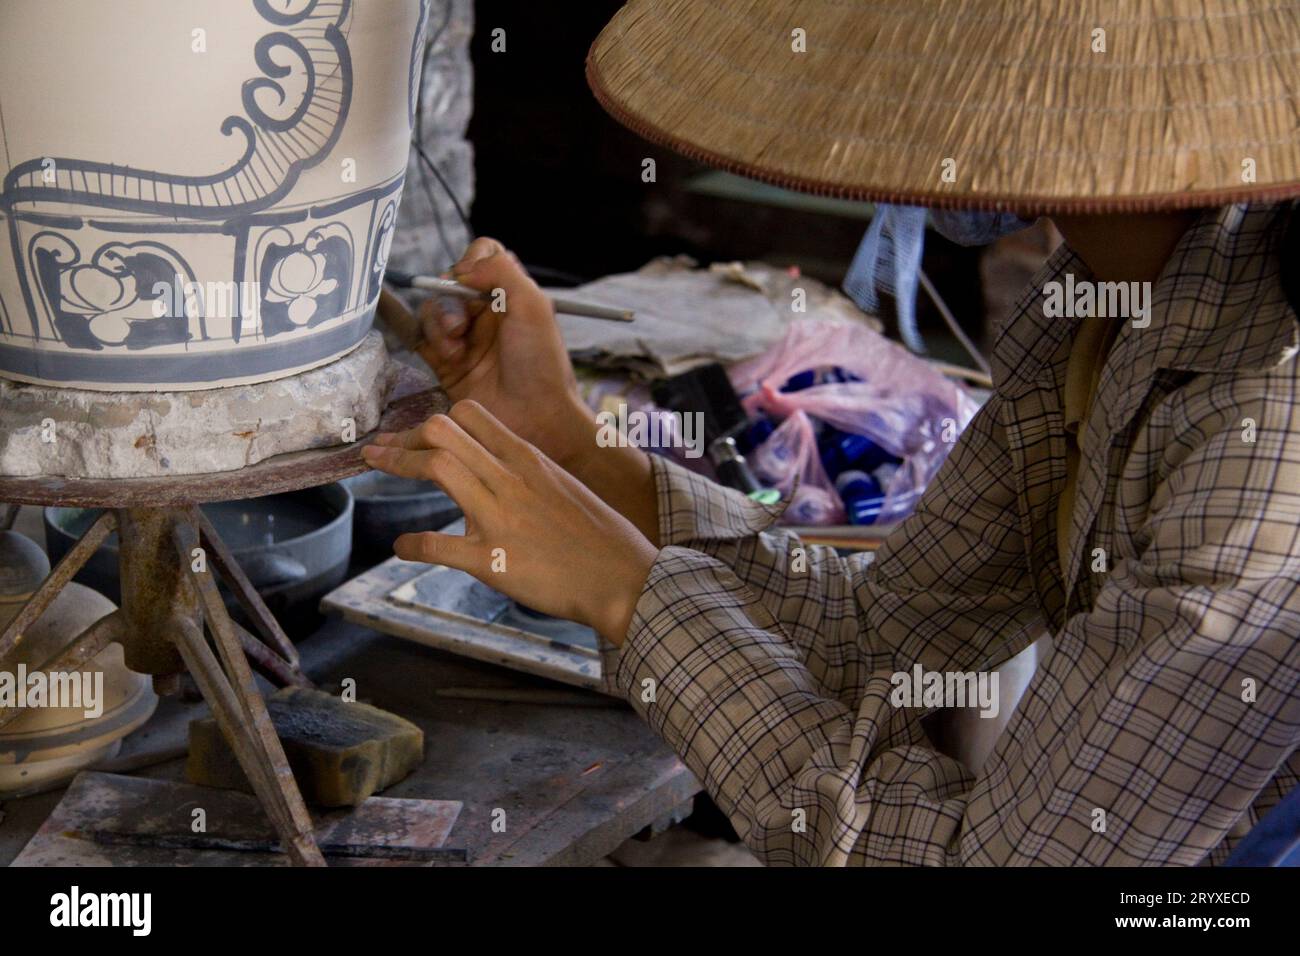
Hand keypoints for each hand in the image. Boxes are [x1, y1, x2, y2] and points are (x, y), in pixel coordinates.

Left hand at [360, 400, 657, 644]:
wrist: (623, 578)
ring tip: (376, 467)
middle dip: (406, 436)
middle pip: (444, 430)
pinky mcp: (491, 559)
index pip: (471, 414)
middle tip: (383, 450)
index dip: (436, 421)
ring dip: (398, 464)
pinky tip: (402, 546)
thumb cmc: (601, 538)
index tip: (419, 436)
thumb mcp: (565, 488)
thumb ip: (530, 476)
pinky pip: (436, 543)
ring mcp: (499, 516)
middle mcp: (511, 479)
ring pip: (437, 466)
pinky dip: (411, 544)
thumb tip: (502, 472)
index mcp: (529, 459)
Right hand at [415, 238, 592, 469]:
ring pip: (432, 309)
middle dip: (449, 301)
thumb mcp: (533, 305)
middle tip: (460, 327)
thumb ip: (500, 271)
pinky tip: (415, 329)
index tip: (468, 280)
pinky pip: (418, 335)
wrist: (534, 417)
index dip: (470, 260)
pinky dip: (412, 328)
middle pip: (449, 283)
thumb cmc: (540, 362)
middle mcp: (486, 312)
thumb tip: (462, 268)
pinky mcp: (445, 363)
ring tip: (455, 352)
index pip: (482, 256)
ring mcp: (464, 337)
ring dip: (438, 325)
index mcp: (510, 294)